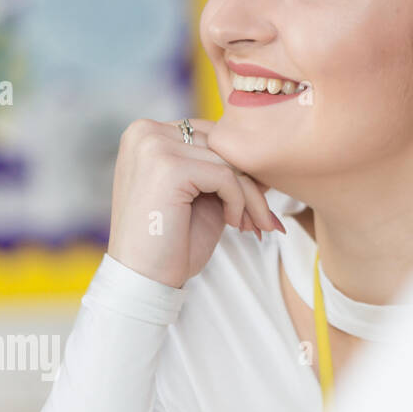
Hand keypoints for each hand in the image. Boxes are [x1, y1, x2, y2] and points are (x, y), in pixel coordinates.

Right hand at [106, 118, 282, 288]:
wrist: (145, 280)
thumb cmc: (172, 239)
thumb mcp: (203, 193)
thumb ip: (223, 166)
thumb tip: (267, 151)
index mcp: (147, 132)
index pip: (212, 135)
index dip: (239, 167)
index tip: (258, 199)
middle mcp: (145, 132)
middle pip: (222, 145)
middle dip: (249, 183)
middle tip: (264, 217)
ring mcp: (153, 147)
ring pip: (228, 161)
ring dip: (251, 196)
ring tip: (255, 224)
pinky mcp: (168, 167)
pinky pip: (225, 176)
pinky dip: (239, 201)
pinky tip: (233, 224)